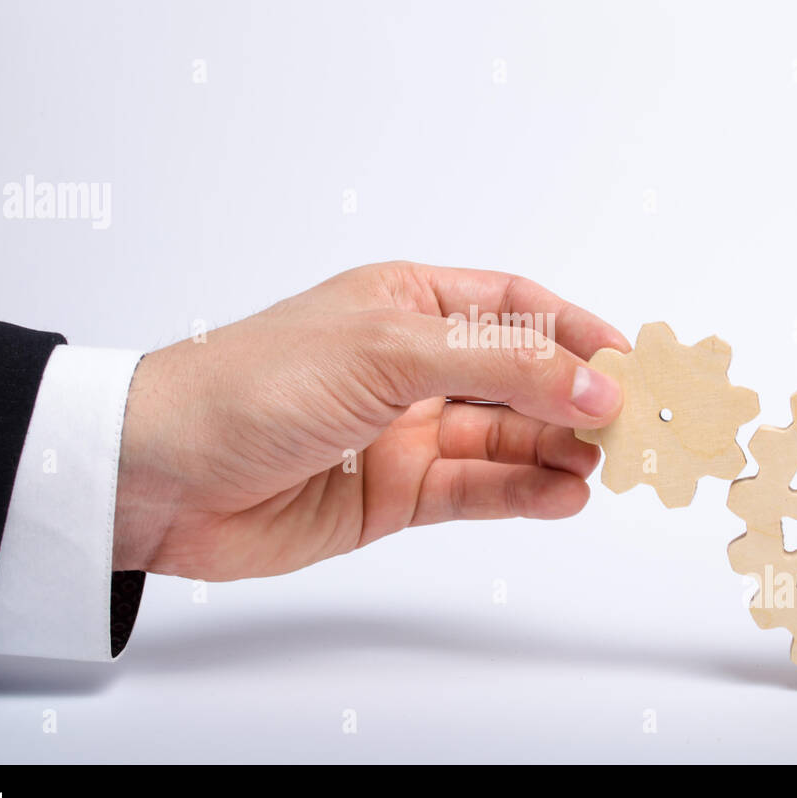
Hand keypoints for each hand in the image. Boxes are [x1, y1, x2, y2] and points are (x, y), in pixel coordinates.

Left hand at [112, 261, 628, 579]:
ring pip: (506, 437)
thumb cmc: (256, 383)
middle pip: (521, 376)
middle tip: (635, 425)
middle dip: (579, 397)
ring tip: (606, 464)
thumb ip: (500, 367)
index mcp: (408, 303)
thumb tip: (596, 384)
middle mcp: (413, 365)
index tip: (630, 361)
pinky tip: (563, 494)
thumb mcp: (389, 352)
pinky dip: (523, 492)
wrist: (161, 475)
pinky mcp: (395, 493)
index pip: (515, 308)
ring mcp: (406, 431)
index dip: (576, 331)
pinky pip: (476, 489)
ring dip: (559, 448)